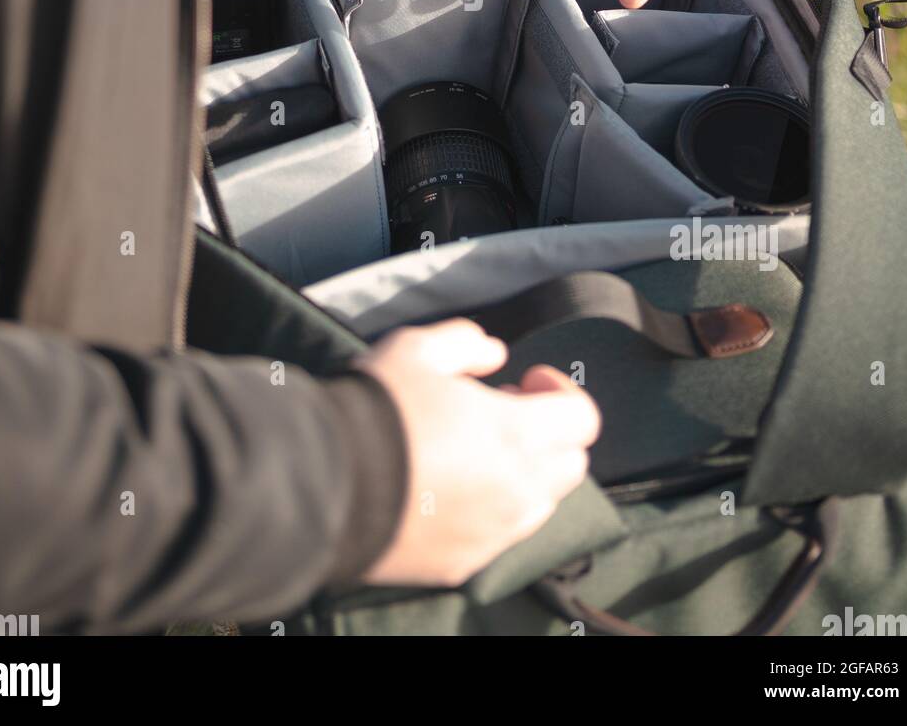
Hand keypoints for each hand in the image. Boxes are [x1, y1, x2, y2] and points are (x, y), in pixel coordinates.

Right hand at [359, 319, 600, 587]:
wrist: (324, 481)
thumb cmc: (378, 406)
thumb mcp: (419, 347)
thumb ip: (468, 342)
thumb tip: (496, 354)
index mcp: (518, 434)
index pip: (583, 419)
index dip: (561, 392)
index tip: (525, 380)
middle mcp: (518, 492)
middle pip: (570, 466)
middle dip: (549, 434)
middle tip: (501, 414)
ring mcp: (492, 535)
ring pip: (540, 506)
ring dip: (524, 475)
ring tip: (474, 455)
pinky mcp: (462, 565)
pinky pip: (499, 538)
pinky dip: (491, 511)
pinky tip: (448, 492)